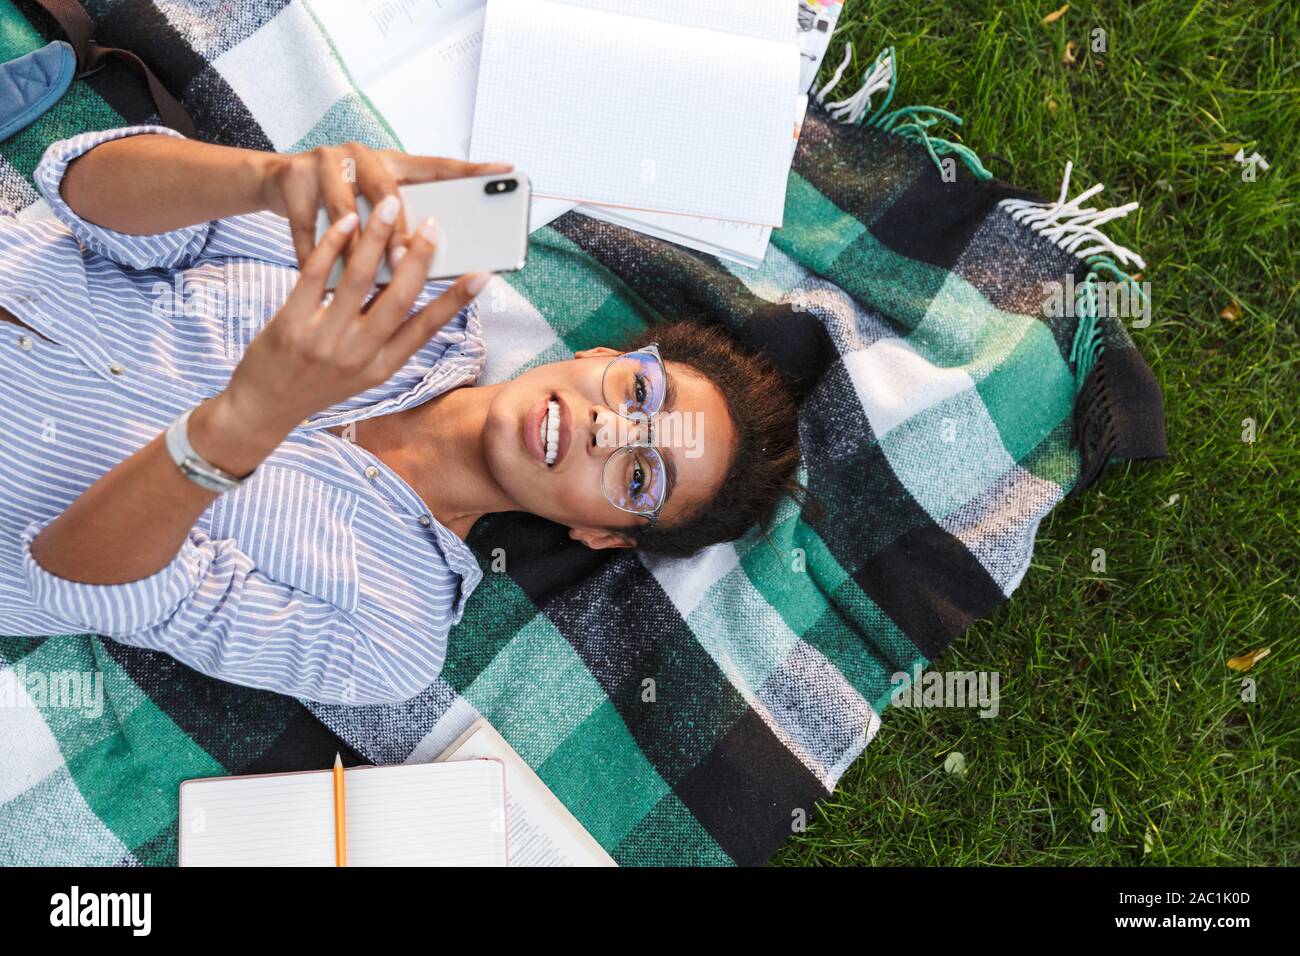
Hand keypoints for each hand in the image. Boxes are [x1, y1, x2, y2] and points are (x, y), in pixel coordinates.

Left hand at [216, 199, 490, 446]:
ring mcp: (324, 340)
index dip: (455, 301)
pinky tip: (346, 222)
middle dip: (419, 257)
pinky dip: (334, 244)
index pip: (426, 328)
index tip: (481, 276)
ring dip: (377, 237)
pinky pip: (317, 275)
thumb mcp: (361, 371)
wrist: (264, 407)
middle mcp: (358, 356)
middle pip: (399, 298)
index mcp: (382, 367)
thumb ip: (384, 335)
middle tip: (433, 224)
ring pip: (360, 279)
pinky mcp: (291, 324)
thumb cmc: (316, 383)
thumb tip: (406, 286)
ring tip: (389, 204)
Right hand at [258, 140, 511, 268]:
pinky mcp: (293, 177)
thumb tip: (438, 263)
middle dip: (398, 232)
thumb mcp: (374, 208)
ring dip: (355, 250)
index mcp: (392, 162)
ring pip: (345, 213)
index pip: (437, 166)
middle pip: (387, 192)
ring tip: (363, 278)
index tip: (505, 170)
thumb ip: (402, 225)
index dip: (470, 169)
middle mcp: (362, 154)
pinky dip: (313, 254)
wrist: (279, 181)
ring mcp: (326, 162)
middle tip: (406, 263)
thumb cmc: (342, 205)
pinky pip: (305, 224)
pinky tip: (318, 279)